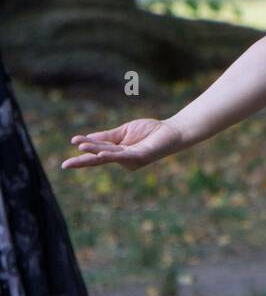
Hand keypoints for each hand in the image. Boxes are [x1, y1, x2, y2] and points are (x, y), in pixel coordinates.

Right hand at [62, 118, 183, 171]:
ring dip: (95, 151)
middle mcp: (123, 159)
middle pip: (99, 158)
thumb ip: (106, 136)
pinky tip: (102, 154)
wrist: (170, 131)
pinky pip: (124, 156)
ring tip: (81, 147)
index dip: (84, 153)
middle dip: (82, 161)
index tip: (68, 154)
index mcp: (118, 153)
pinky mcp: (141, 156)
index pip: (97, 153)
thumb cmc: (148, 131)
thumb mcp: (123, 132)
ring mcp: (132, 160)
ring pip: (109, 155)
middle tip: (65, 165)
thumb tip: (86, 139)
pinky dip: (112, 155)